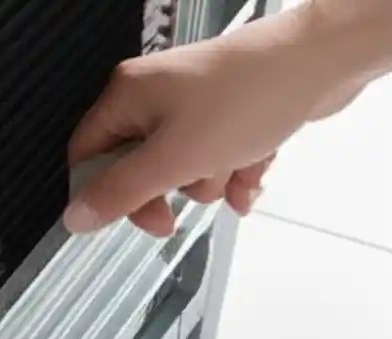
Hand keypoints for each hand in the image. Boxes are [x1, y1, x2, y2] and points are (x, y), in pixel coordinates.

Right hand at [62, 2, 368, 236]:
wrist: (318, 63)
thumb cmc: (245, 99)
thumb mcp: (173, 159)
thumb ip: (121, 193)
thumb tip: (73, 218)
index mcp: (127, 97)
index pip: (88, 156)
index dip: (105, 195)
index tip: (138, 220)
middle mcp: (155, 96)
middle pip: (138, 167)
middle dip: (167, 192)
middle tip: (180, 214)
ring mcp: (195, 103)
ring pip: (184, 168)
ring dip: (209, 181)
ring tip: (233, 165)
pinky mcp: (231, 113)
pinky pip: (220, 159)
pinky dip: (236, 175)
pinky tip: (254, 178)